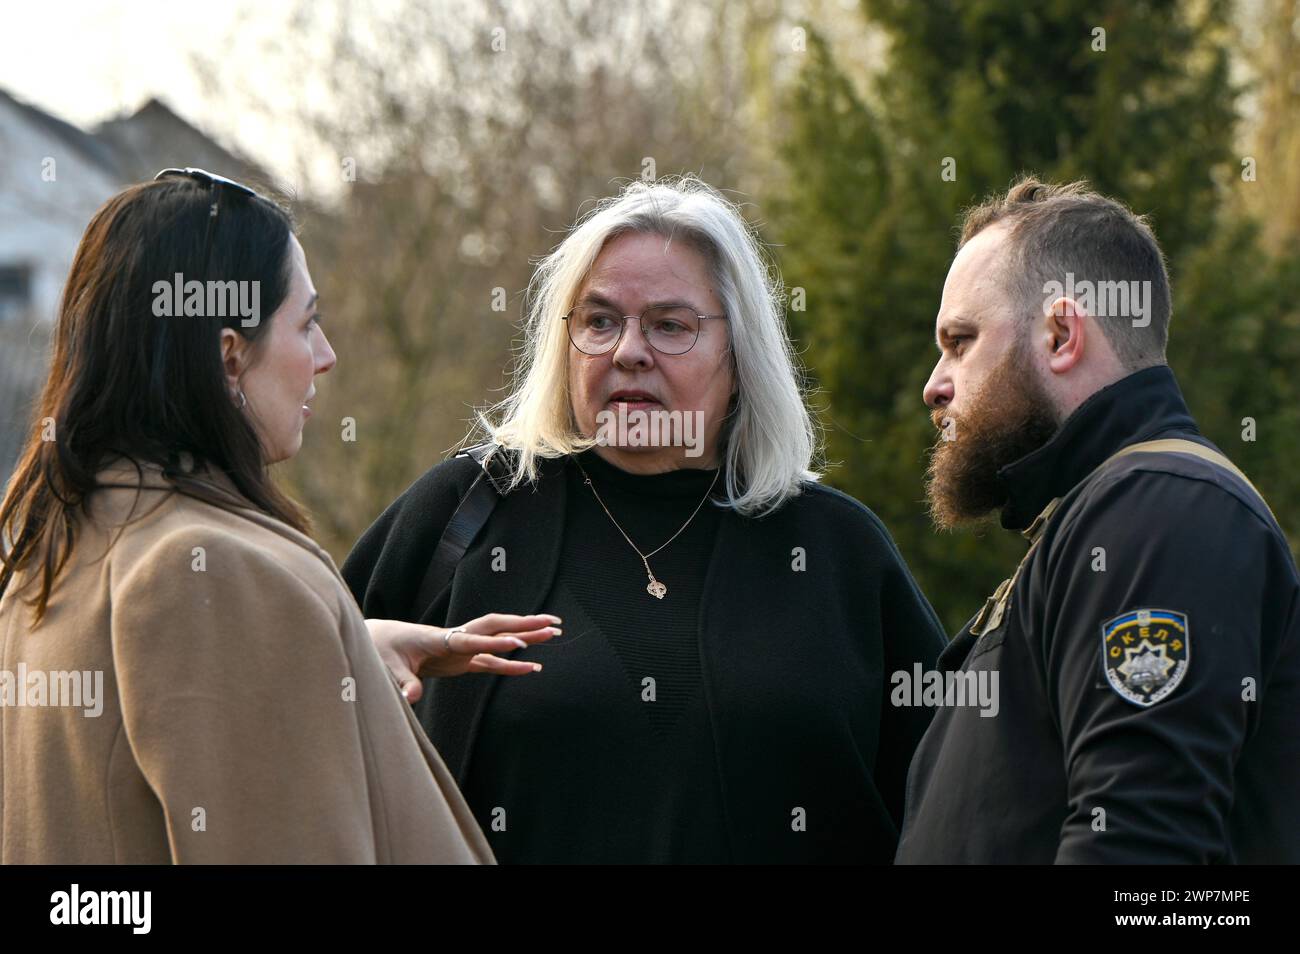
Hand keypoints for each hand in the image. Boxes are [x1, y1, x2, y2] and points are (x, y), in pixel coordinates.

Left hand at [365, 613, 560, 701]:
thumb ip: (402, 682)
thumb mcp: (387, 668)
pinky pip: (494, 661)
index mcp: (438, 639)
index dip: (492, 643)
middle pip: (495, 628)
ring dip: (526, 636)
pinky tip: (533, 668)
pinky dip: (513, 664)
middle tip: (552, 623)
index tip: (516, 643)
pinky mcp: (463, 659)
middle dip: (524, 624)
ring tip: (554, 633)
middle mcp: (456, 639)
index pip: (470, 640)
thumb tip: (411, 697)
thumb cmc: (383, 651)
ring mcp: (463, 648)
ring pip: (500, 639)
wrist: (381, 640)